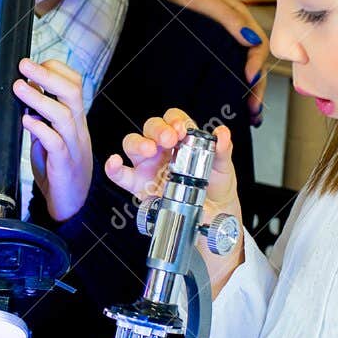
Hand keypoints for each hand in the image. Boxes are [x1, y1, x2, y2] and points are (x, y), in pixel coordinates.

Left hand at [14, 56, 91, 220]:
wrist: (72, 203)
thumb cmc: (58, 167)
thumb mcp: (49, 134)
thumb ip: (40, 114)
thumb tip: (25, 88)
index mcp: (75, 118)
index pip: (74, 84)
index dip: (55, 69)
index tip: (32, 65)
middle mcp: (77, 128)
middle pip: (73, 93)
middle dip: (47, 75)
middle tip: (24, 65)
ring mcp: (73, 146)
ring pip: (64, 115)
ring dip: (39, 98)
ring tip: (18, 88)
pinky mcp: (64, 164)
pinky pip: (56, 143)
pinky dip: (40, 129)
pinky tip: (26, 121)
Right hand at [106, 118, 243, 296]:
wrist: (213, 217)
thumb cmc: (216, 188)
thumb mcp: (223, 168)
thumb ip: (223, 150)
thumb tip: (222, 134)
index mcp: (182, 141)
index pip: (173, 120)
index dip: (175, 120)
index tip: (182, 129)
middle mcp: (163, 150)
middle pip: (151, 128)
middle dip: (157, 130)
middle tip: (169, 139)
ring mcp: (148, 166)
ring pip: (133, 145)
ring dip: (139, 143)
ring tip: (149, 149)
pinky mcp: (138, 185)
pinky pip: (121, 174)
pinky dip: (113, 168)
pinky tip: (115, 163)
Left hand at [132, 0, 268, 123]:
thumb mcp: (203, 1)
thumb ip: (228, 17)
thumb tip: (251, 39)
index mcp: (239, 19)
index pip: (258, 45)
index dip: (257, 64)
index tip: (250, 81)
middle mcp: (235, 33)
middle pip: (254, 63)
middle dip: (256, 87)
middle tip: (253, 109)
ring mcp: (223, 44)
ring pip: (242, 70)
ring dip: (248, 92)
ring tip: (249, 115)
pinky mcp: (209, 53)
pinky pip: (226, 71)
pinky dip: (232, 88)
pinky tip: (232, 104)